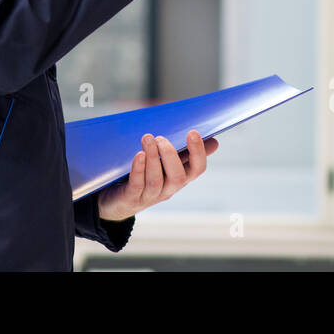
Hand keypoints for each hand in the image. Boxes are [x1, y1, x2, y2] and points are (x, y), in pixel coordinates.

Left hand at [97, 129, 219, 222]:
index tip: (193, 132)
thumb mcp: (167, 165)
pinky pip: (137, 185)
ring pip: (156, 180)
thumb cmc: (147, 176)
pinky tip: (138, 155)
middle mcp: (168, 189)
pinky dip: (138, 169)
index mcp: (180, 178)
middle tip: (160, 138)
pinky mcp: (131, 198)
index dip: (198, 152)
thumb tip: (214, 142)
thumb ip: (186, 153)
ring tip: (147, 138)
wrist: (119, 200)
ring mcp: (150, 196)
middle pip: (178, 177)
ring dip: (153, 158)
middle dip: (170, 155)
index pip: (197, 169)